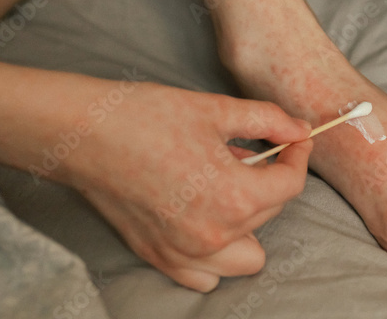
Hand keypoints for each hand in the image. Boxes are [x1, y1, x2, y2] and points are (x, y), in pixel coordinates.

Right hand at [46, 81, 311, 291]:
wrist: (86, 134)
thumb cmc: (148, 117)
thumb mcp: (218, 110)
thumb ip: (269, 121)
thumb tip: (300, 130)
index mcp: (234, 196)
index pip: (291, 185)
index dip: (298, 156)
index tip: (293, 140)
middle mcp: (214, 234)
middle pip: (271, 213)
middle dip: (269, 181)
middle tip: (249, 151)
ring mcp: (185, 252)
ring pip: (247, 257)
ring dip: (250, 225)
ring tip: (231, 189)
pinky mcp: (159, 257)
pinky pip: (207, 277)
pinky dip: (215, 255)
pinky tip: (207, 218)